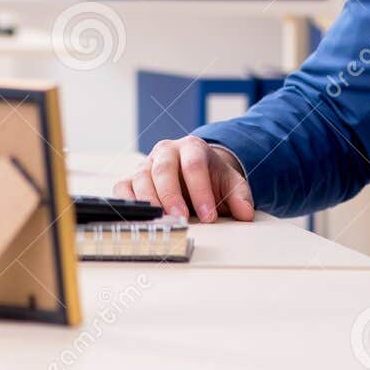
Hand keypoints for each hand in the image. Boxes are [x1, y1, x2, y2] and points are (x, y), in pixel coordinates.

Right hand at [111, 136, 254, 222]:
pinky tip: (139, 216)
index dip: (201, 191)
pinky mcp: (132, 178)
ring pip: (141, 178)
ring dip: (150, 201)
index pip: (194, 165)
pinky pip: (123, 187)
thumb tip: (245, 213)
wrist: (195, 171)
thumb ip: (240, 196)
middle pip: (164, 169)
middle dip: (172, 196)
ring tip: (161, 221)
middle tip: (180, 218)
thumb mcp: (230, 182)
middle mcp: (166, 151)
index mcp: (192, 147)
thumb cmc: (210, 176)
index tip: (209, 216)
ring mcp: (147, 164)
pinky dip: (128, 201)